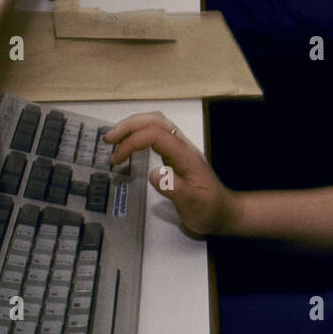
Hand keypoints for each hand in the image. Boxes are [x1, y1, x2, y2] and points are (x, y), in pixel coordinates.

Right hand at [105, 112, 233, 235]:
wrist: (224, 212)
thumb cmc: (209, 210)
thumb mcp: (193, 205)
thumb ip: (175, 189)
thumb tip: (154, 173)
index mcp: (186, 156)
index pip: (156, 136)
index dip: (133, 142)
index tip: (116, 159)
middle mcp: (184, 148)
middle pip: (156, 121)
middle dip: (130, 125)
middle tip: (108, 139)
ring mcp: (181, 149)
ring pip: (157, 124)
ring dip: (134, 126)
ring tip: (114, 139)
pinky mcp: (177, 155)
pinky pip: (157, 134)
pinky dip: (139, 134)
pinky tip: (129, 145)